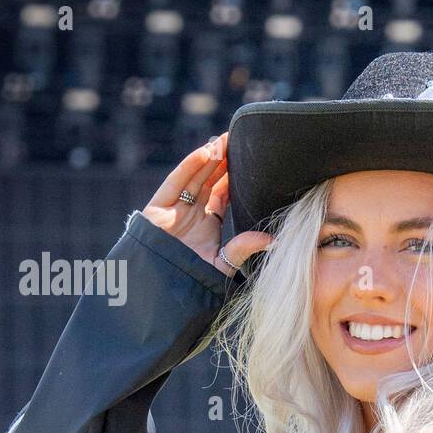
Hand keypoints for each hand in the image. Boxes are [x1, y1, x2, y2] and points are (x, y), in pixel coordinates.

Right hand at [142, 131, 273, 276]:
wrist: (163, 291)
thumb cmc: (193, 281)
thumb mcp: (223, 263)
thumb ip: (244, 248)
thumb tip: (273, 240)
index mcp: (208, 224)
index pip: (222, 194)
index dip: (233, 177)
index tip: (248, 161)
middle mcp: (191, 213)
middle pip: (208, 180)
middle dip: (222, 161)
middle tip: (238, 140)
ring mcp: (174, 208)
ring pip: (194, 176)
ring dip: (208, 158)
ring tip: (224, 141)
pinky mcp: (158, 207)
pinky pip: (176, 182)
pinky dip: (189, 166)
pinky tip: (204, 152)